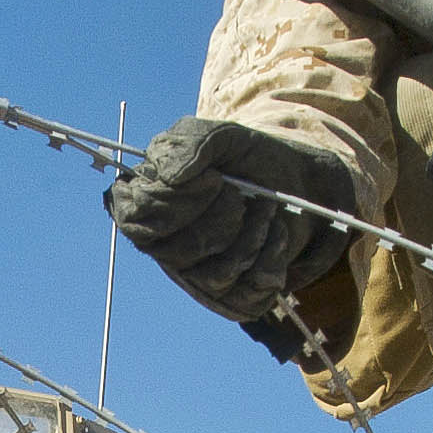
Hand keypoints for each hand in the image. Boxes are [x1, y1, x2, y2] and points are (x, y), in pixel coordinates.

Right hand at [105, 117, 356, 322]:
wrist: (299, 184)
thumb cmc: (250, 160)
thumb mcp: (223, 136)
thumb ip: (190, 143)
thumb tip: (170, 177)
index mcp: (147, 201)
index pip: (133, 216)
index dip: (173, 201)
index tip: (214, 178)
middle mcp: (163, 244)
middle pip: (175, 251)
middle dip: (220, 218)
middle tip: (241, 193)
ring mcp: (195, 275)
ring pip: (214, 275)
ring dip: (251, 235)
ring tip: (266, 208)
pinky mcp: (230, 295)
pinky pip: (244, 294)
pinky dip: (270, 257)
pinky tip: (275, 233)